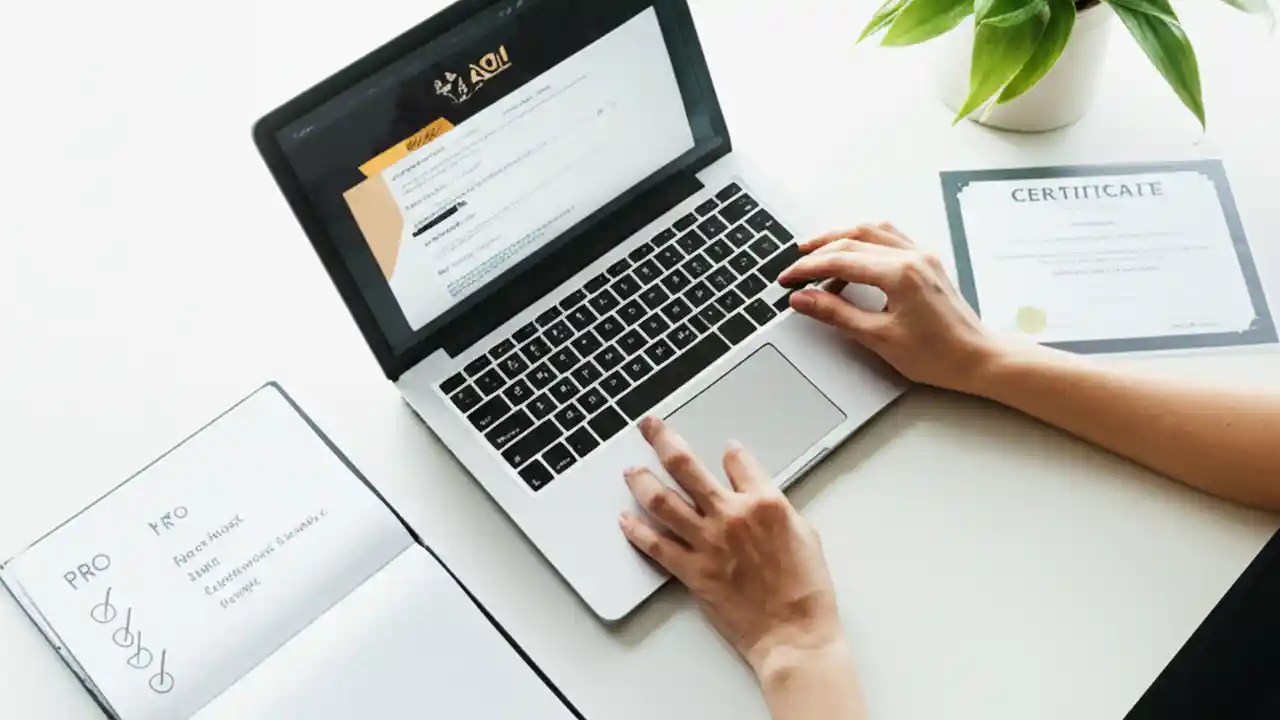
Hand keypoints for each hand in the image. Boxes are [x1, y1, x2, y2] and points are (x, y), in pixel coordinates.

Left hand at [618, 417, 845, 675]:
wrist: (794, 634)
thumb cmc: (806, 590)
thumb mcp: (805, 534)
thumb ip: (776, 506)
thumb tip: (760, 492)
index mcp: (765, 502)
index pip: (737, 461)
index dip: (730, 452)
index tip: (724, 448)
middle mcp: (731, 515)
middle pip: (686, 466)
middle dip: (662, 440)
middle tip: (649, 426)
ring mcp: (708, 542)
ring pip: (662, 500)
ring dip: (641, 480)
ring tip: (630, 470)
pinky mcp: (692, 571)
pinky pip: (655, 545)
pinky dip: (636, 530)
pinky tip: (625, 519)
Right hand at [778, 223, 1009, 393]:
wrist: (978, 359)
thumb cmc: (937, 355)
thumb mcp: (878, 337)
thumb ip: (836, 313)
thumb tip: (803, 300)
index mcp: (900, 273)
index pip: (841, 260)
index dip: (808, 269)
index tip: (787, 279)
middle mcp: (912, 256)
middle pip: (853, 239)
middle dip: (818, 251)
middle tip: (794, 267)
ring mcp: (921, 256)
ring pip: (871, 231)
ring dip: (840, 239)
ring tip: (815, 254)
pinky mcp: (926, 262)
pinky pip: (888, 237)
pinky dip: (863, 242)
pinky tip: (851, 256)